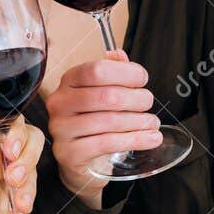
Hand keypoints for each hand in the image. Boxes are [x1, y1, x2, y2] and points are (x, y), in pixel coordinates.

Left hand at [0, 115, 43, 213]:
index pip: (4, 120)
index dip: (13, 133)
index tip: (10, 152)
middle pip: (28, 138)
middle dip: (26, 158)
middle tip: (13, 178)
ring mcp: (9, 166)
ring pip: (32, 166)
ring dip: (27, 186)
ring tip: (18, 203)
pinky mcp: (17, 187)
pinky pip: (30, 191)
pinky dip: (27, 202)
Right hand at [41, 49, 162, 206]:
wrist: (79, 158)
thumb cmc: (93, 120)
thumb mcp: (101, 92)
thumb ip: (111, 71)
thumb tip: (119, 55)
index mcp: (68, 81)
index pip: (97, 70)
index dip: (126, 73)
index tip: (142, 80)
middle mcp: (60, 102)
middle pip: (106, 96)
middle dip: (137, 99)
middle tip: (148, 104)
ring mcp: (61, 129)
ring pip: (110, 121)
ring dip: (139, 122)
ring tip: (152, 123)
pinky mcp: (69, 153)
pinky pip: (108, 143)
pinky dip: (135, 140)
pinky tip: (150, 139)